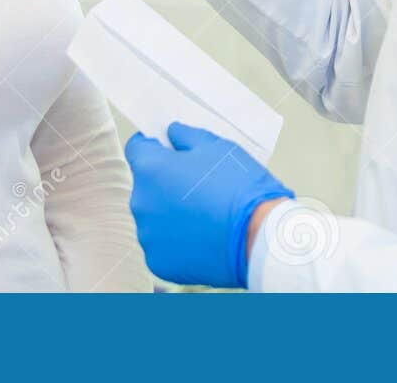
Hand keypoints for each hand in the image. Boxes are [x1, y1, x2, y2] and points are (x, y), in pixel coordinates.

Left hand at [123, 122, 292, 287]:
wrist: (259, 238)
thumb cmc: (240, 188)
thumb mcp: (217, 147)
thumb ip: (186, 136)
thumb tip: (173, 134)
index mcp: (151, 169)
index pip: (137, 147)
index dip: (153, 145)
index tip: (168, 150)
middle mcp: (141, 202)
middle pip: (146, 185)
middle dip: (165, 182)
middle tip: (196, 185)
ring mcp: (148, 236)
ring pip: (153, 217)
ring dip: (169, 213)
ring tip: (203, 214)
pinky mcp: (159, 262)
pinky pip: (162, 244)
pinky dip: (177, 241)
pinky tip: (202, 236)